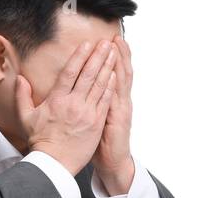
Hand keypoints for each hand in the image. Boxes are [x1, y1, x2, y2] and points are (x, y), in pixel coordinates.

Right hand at [16, 39, 116, 175]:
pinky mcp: (96, 123)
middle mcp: (73, 103)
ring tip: (113, 54)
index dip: (79, 56)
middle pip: (88, 74)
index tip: (87, 44)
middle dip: (98, 56)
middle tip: (105, 43)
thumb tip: (20, 79)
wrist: (54, 163)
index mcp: (56, 100)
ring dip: (107, 67)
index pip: (70, 72)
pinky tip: (115, 75)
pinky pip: (105, 101)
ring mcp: (86, 113)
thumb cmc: (41, 142)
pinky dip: (111, 87)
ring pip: (99, 85)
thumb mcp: (26, 118)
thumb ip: (22, 96)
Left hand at [92, 34, 133, 194]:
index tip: (104, 41)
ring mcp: (121, 107)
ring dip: (121, 61)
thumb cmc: (98, 142)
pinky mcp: (120, 117)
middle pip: (118, 71)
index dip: (107, 58)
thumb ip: (86, 104)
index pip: (108, 74)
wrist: (112, 162)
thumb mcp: (92, 120)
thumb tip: (75, 91)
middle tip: (113, 35)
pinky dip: (119, 82)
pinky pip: (119, 96)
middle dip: (116, 53)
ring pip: (122, 79)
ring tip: (118, 44)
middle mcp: (117, 100)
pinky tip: (116, 70)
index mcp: (108, 99)